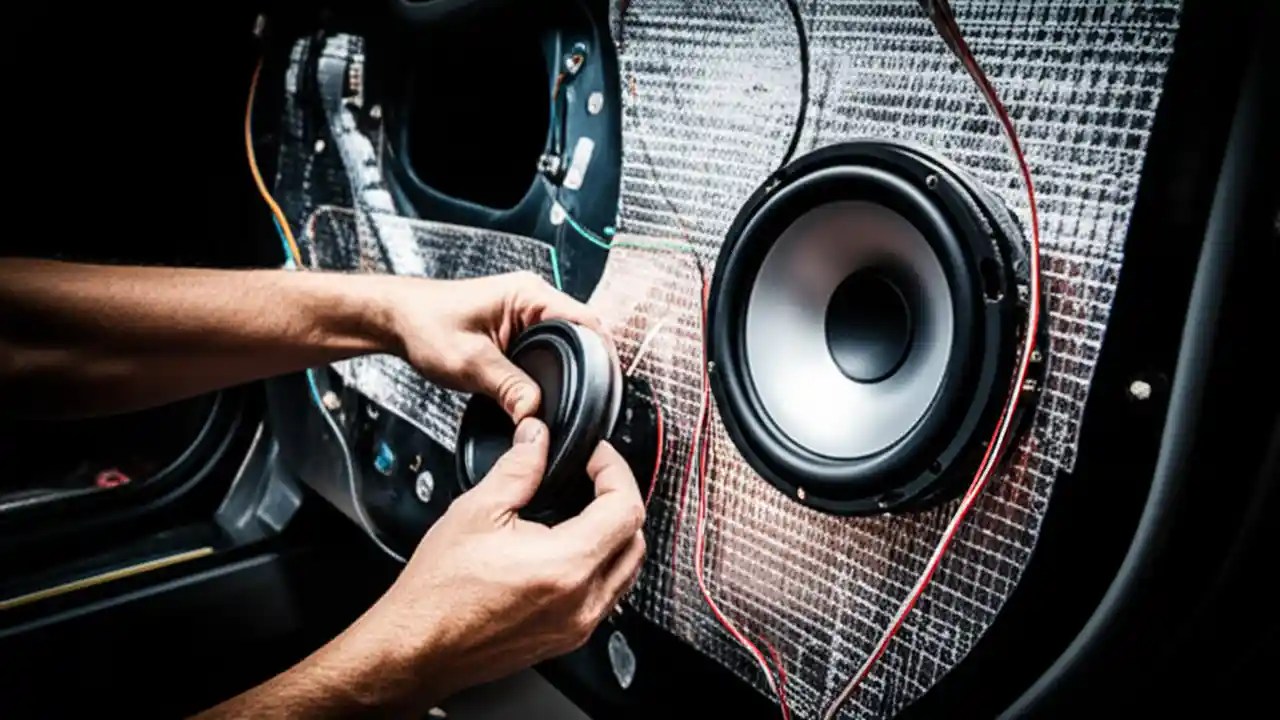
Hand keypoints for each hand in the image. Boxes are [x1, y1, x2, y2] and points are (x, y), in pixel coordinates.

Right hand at [337, 418, 645, 710]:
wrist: (419, 646)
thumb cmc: (439, 592)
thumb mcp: (477, 511)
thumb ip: (518, 468)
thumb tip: (537, 439)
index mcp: (566, 565)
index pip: (626, 508)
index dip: (615, 471)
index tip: (596, 457)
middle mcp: (582, 601)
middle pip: (635, 540)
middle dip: (620, 500)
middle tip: (592, 477)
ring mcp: (578, 625)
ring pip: (627, 571)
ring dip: (615, 535)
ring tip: (584, 509)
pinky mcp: (567, 638)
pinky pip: (606, 595)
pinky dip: (601, 565)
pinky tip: (571, 549)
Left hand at [377, 271, 605, 420]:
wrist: (395, 319)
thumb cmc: (425, 325)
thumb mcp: (470, 362)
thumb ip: (508, 388)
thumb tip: (536, 415)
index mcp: (529, 294)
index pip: (586, 321)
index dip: (603, 353)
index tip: (608, 386)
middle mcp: (534, 300)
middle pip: (583, 334)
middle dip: (592, 367)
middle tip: (597, 403)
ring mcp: (528, 315)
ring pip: (568, 345)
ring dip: (573, 371)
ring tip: (581, 402)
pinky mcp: (519, 330)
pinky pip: (550, 350)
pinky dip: (555, 371)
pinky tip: (556, 393)